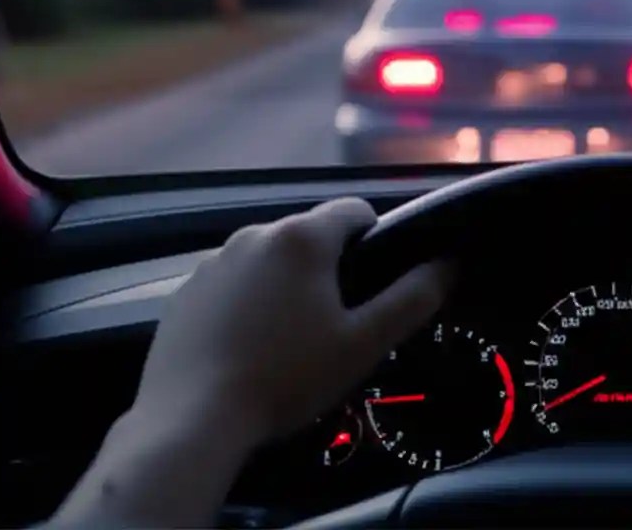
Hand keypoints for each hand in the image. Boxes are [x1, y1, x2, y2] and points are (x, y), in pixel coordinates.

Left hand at [134, 197, 445, 443]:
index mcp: (302, 238)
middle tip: (337, 327)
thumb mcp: (365, 344)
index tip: (376, 289)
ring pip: (269, 262)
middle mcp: (254, 235)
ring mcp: (212, 263)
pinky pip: (231, 286)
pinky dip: (246, 306)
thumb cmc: (288, 377)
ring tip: (290, 344)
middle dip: (330, 270)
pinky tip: (247, 351)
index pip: (356, 211)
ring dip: (286, 287)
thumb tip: (448, 263)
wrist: (192, 419)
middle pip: (310, 237)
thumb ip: (413, 299)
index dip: (377, 241)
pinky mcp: (183, 294)